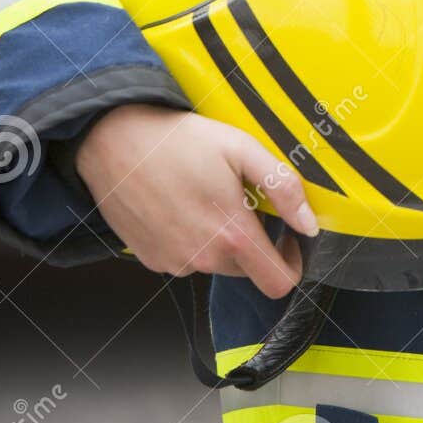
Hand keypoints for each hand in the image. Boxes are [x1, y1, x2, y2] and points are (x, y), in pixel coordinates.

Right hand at [75, 104, 317, 297]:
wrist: (113, 141)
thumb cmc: (177, 140)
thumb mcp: (241, 148)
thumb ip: (283, 187)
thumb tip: (309, 223)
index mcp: (231, 234)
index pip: (278, 282)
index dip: (292, 263)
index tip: (287, 237)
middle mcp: (202, 258)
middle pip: (247, 269)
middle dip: (252, 241)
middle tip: (238, 198)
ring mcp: (173, 263)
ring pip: (215, 263)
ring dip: (219, 239)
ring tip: (204, 195)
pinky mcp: (151, 260)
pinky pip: (185, 258)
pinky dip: (191, 239)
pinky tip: (180, 204)